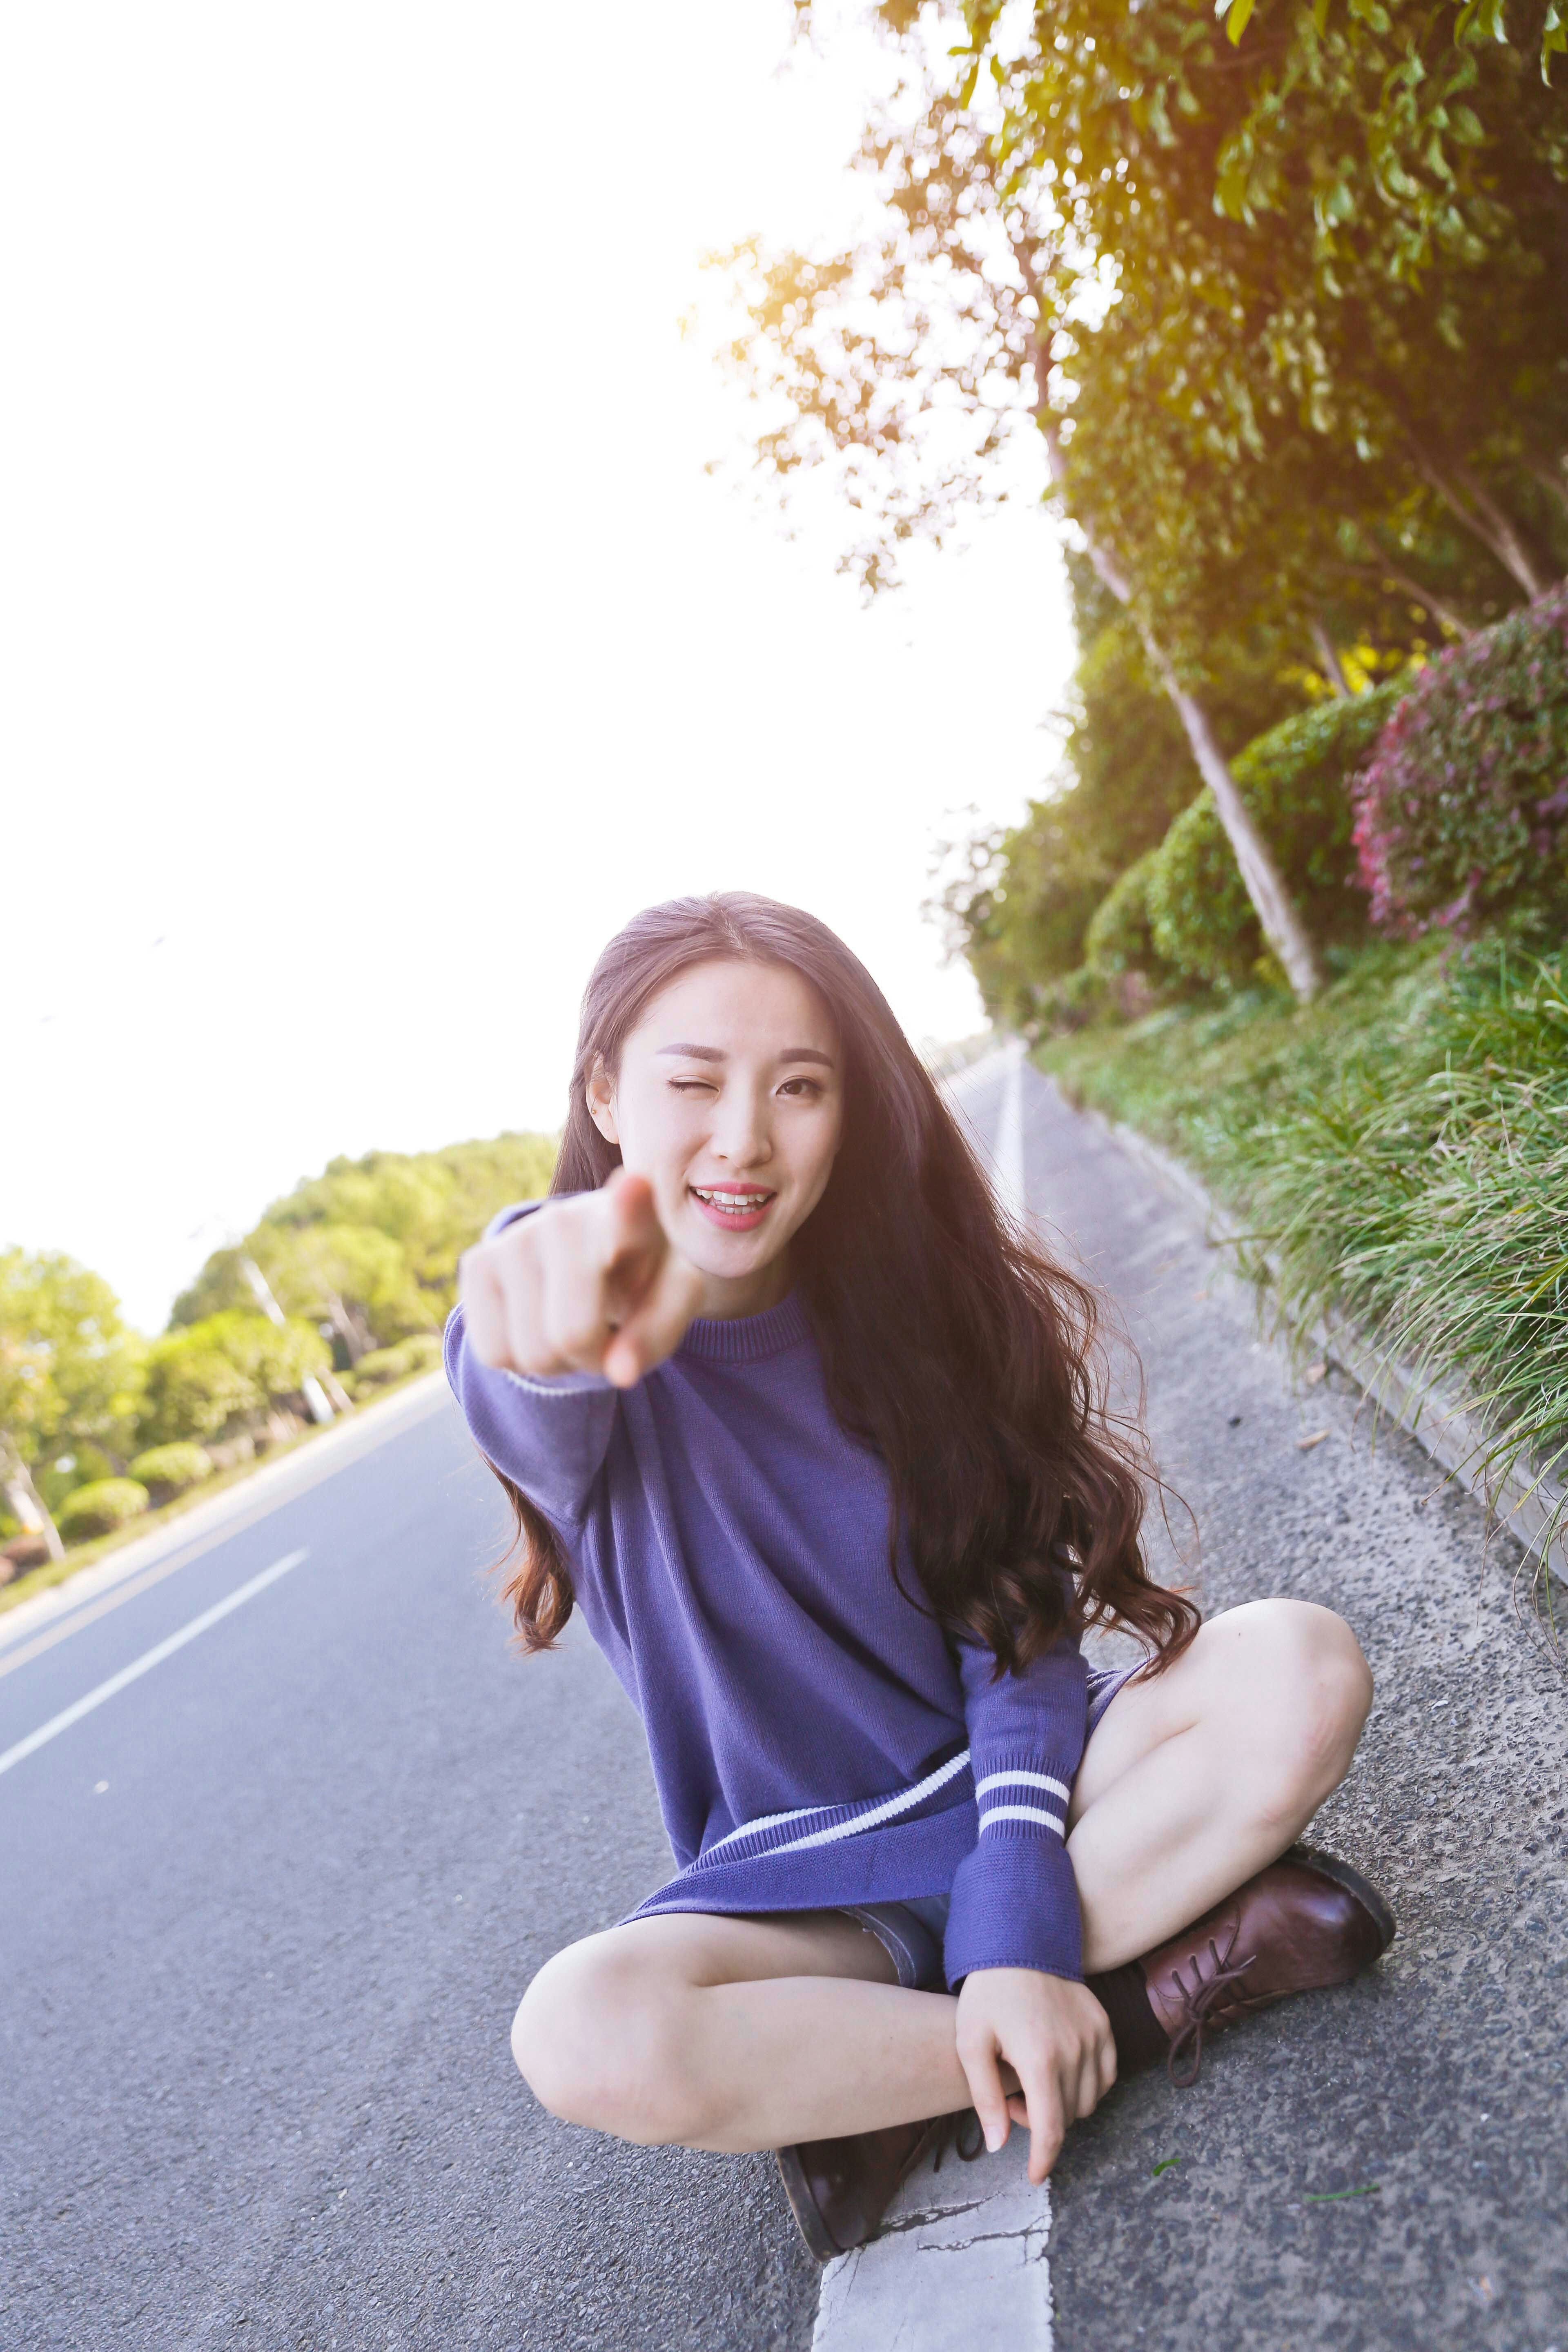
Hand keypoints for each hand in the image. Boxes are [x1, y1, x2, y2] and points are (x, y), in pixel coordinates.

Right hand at [458, 1169, 705, 1388]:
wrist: (595, 1259)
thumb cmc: (642, 1279)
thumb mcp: (673, 1301)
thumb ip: (658, 1333)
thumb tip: (621, 1373)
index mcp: (633, 1220)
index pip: (629, 1212)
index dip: (630, 1204)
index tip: (636, 1185)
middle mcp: (566, 1219)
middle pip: (573, 1334)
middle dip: (592, 1356)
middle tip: (605, 1331)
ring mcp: (515, 1237)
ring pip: (531, 1353)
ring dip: (557, 1362)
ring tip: (572, 1322)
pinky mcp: (477, 1262)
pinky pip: (492, 1352)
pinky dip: (519, 1359)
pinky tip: (537, 1323)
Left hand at [954, 1969, 1115, 2184]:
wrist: (1018, 1941)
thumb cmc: (988, 1993)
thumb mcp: (971, 2043)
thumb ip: (985, 2098)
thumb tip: (999, 2146)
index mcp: (1041, 2059)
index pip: (1051, 2129)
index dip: (1043, 2161)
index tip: (1033, 2176)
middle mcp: (1076, 2051)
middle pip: (1067, 2117)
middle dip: (1038, 2120)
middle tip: (1009, 2096)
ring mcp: (1096, 2037)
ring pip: (1088, 2101)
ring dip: (1063, 2104)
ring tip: (1030, 2079)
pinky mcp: (1104, 2025)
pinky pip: (1106, 2076)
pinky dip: (1088, 2085)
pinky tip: (1059, 2070)